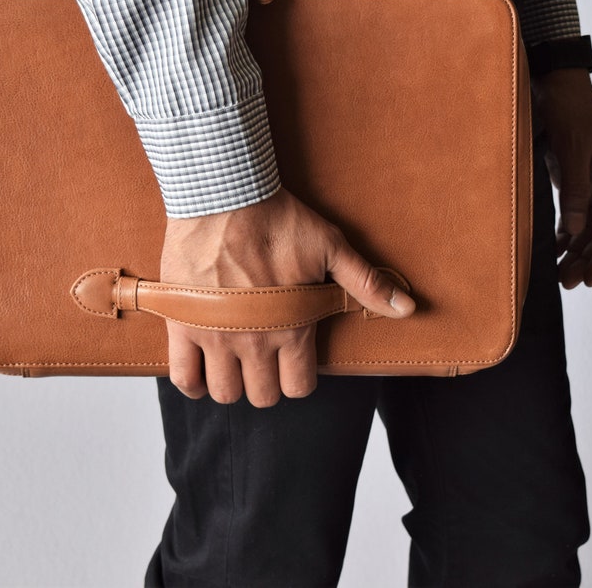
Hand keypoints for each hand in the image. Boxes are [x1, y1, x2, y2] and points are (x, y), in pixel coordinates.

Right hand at [160, 188, 414, 407]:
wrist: (225, 195)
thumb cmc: (278, 220)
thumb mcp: (330, 248)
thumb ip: (366, 283)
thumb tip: (409, 307)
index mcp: (292, 328)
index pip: (299, 386)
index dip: (299, 377)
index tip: (294, 359)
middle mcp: (254, 340)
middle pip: (262, 396)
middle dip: (266, 384)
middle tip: (264, 360)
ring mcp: (216, 335)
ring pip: (225, 393)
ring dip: (232, 385)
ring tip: (235, 363)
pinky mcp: (183, 322)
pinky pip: (183, 375)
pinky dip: (193, 382)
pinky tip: (202, 370)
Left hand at [533, 69, 591, 288]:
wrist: (552, 83)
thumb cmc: (568, 109)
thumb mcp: (572, 148)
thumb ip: (574, 190)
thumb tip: (575, 231)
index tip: (589, 279)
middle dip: (587, 259)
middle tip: (567, 283)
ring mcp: (588, 182)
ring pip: (586, 227)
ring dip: (574, 251)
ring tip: (558, 275)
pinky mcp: (568, 179)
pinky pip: (570, 214)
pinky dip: (563, 233)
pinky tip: (552, 250)